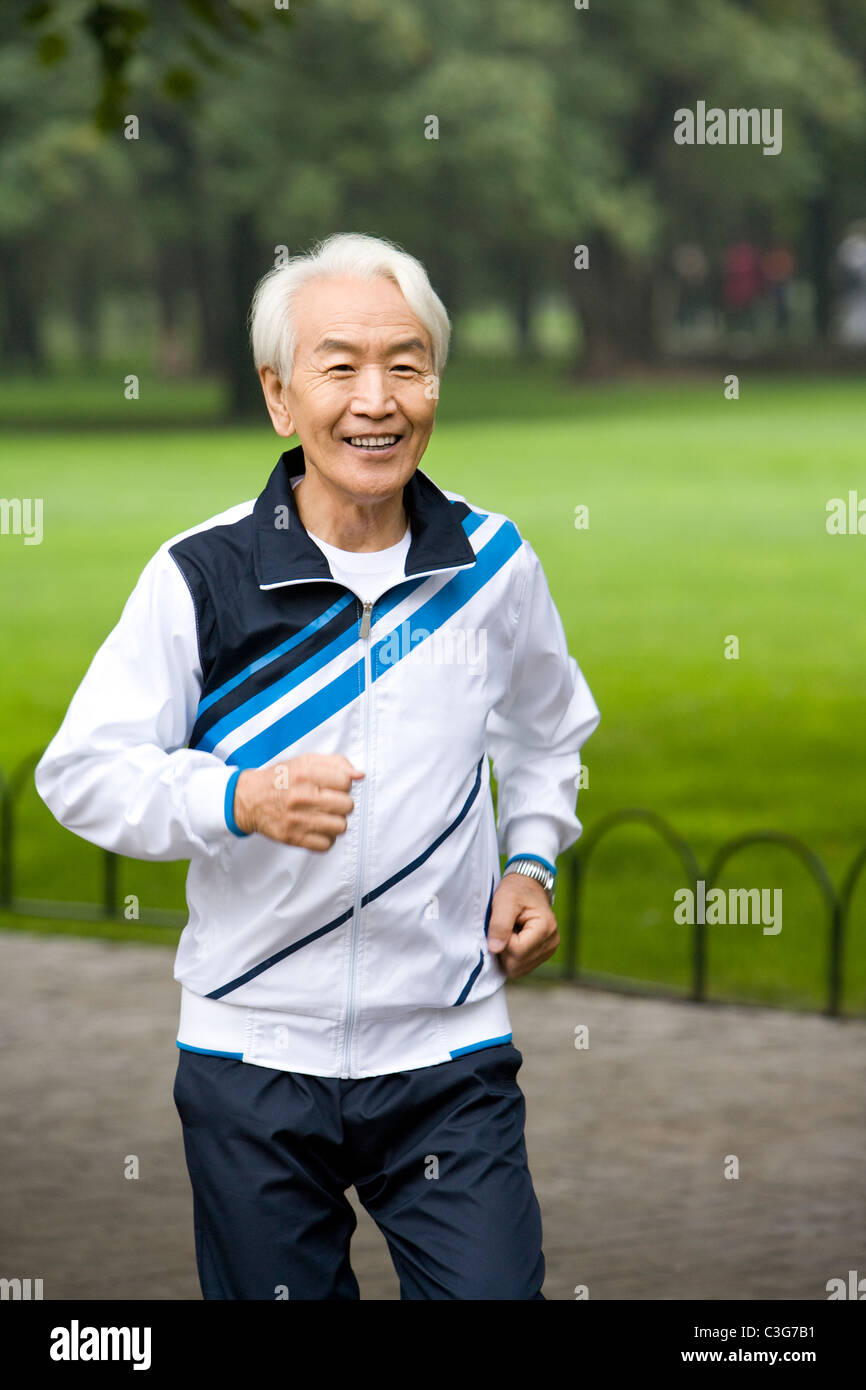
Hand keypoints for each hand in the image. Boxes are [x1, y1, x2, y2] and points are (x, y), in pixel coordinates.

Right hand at [232, 753, 363, 850]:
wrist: (249, 799)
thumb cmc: (280, 779)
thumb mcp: (305, 761)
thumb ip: (335, 763)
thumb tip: (359, 775)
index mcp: (305, 773)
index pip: (346, 782)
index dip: (343, 784)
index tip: (333, 786)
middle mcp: (302, 796)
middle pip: (347, 805)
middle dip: (341, 803)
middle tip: (329, 802)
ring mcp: (298, 819)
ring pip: (340, 826)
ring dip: (335, 822)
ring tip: (324, 816)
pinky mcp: (293, 838)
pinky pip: (326, 845)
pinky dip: (325, 838)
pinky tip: (317, 829)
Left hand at [486, 872, 559, 978]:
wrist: (528, 885)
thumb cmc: (516, 889)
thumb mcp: (504, 901)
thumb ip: (499, 924)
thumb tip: (495, 949)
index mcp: (546, 928)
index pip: (517, 951)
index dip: (503, 940)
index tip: (503, 924)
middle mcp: (552, 942)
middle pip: (517, 965)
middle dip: (504, 950)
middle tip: (505, 928)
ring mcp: (549, 950)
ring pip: (518, 970)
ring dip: (508, 954)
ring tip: (510, 932)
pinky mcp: (542, 955)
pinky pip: (521, 968)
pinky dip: (512, 957)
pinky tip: (513, 939)